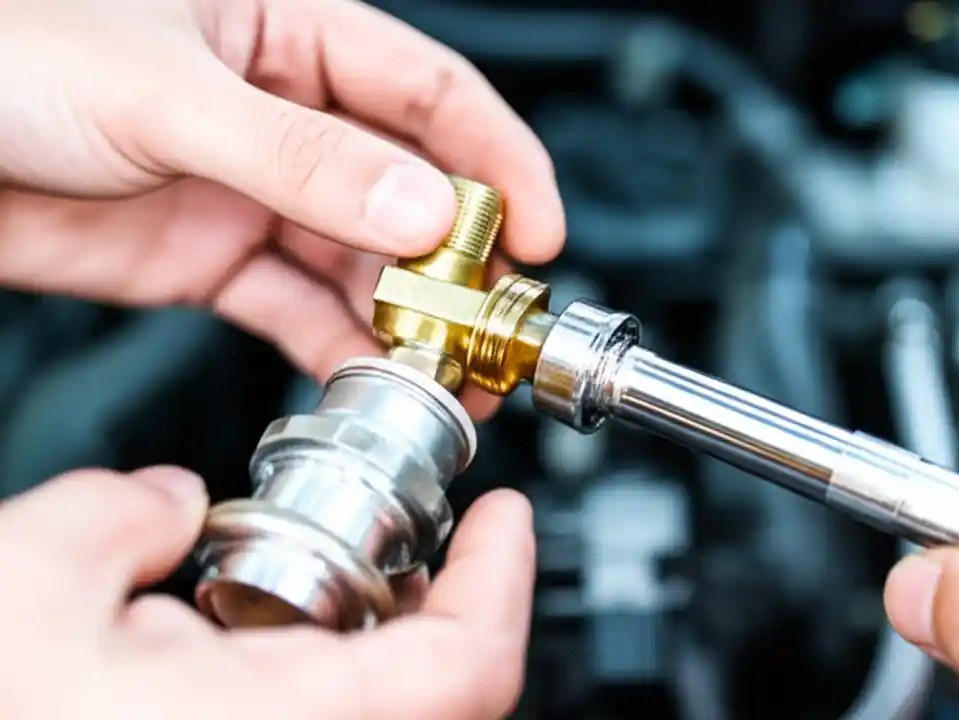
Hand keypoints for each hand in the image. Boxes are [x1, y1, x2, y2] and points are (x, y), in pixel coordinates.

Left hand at [0, 0, 564, 417]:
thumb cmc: (2, 54)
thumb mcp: (166, 95)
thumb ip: (303, 158)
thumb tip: (421, 209)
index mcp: (288, 31)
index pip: (429, 92)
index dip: (498, 161)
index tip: (540, 232)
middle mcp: (284, 114)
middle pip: (409, 187)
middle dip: (460, 259)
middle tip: (492, 323)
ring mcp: (251, 190)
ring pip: (361, 258)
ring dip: (407, 315)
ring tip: (443, 367)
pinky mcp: (210, 257)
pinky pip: (296, 306)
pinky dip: (337, 345)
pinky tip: (369, 373)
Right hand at [0, 466, 533, 719]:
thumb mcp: (20, 585)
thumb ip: (115, 517)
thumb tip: (161, 505)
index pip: (469, 666)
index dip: (505, 580)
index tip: (505, 518)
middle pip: (439, 690)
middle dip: (441, 601)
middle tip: (429, 540)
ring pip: (381, 711)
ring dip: (376, 642)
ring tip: (337, 581)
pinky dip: (316, 681)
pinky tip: (255, 646)